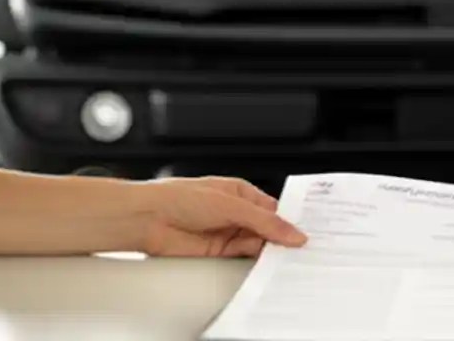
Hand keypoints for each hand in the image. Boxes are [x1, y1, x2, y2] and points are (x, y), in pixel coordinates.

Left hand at [138, 177, 307, 257]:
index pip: (272, 207)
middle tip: (300, 247)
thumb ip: (263, 221)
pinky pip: (243, 256)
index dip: (289, 219)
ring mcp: (226, 231)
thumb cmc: (179, 197)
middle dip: (281, 237)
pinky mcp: (217, 250)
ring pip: (257, 243)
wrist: (148, 218)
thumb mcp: (230, 205)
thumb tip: (292, 232)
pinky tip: (265, 262)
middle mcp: (234, 211)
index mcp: (240, 192)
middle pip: (267, 227)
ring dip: (269, 250)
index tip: (305, 231)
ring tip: (285, 255)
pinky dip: (254, 260)